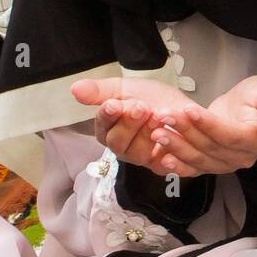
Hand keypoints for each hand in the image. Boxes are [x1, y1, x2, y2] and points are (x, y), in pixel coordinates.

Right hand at [71, 77, 194, 169]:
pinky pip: (160, 168)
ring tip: (158, 116)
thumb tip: (74, 89)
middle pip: (118, 142)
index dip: (107, 115)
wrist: (182, 107)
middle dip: (129, 124)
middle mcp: (122, 147)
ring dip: (147, 135)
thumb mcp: (125, 89)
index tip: (114, 104)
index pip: (102, 125)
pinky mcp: (162, 165)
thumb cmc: (150, 98)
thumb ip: (100, 91)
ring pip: (138, 154)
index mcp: (108, 129)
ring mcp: (141, 158)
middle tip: (142, 107)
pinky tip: (170, 144)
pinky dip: (165, 159)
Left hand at [143, 75, 256, 177]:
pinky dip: (179, 166)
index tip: (188, 109)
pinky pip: (195, 169)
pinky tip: (162, 158)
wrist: (252, 110)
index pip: (229, 135)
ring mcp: (227, 164)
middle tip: (163, 116)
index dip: (208, 124)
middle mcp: (243, 157)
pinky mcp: (213, 166)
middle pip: (211, 147)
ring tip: (157, 131)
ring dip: (176, 147)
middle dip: (185, 132)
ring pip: (199, 159)